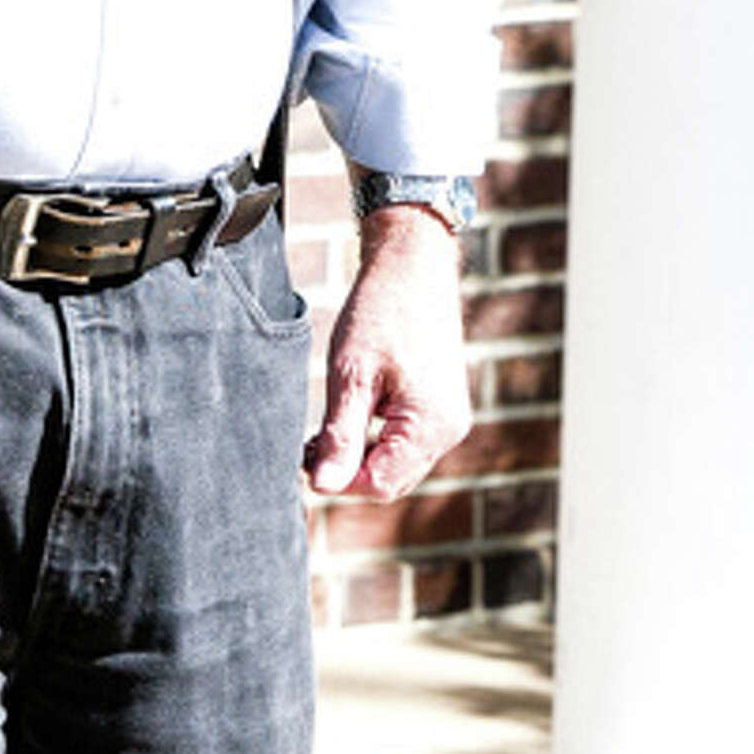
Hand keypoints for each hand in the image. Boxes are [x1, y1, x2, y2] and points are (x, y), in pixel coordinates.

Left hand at [304, 205, 470, 501]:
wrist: (413, 268)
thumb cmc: (381, 313)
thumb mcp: (351, 375)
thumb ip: (340, 435)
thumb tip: (323, 486)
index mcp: (431, 425)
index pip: (379, 484)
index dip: (338, 479)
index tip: (304, 457)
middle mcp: (449, 431)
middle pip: (390, 480)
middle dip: (347, 471)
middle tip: (308, 445)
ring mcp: (449, 421)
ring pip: (396, 464)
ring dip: (358, 456)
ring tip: (322, 431)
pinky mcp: (441, 409)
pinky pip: (405, 444)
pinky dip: (374, 440)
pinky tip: (348, 418)